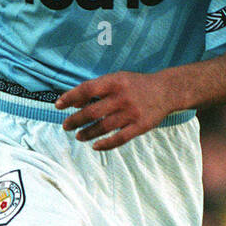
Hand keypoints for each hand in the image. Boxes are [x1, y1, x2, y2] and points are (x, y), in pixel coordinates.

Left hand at [56, 70, 176, 149]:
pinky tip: (95, 146)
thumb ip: (97, 89)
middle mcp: (122, 97)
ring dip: (87, 133)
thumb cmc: (136, 85)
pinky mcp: (140, 126)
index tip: (58, 105)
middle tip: (65, 126)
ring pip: (103, 127)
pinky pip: (119, 138)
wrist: (167, 90)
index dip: (70, 97)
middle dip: (75, 120)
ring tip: (78, 136)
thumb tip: (74, 103)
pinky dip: (106, 144)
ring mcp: (132, 113)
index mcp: (115, 82)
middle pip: (92, 111)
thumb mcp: (118, 79)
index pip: (87, 89)